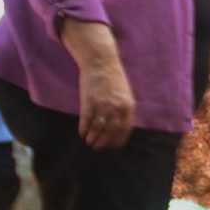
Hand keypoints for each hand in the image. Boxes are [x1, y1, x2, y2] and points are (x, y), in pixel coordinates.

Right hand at [59, 19, 135, 148]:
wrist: (101, 62)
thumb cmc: (113, 78)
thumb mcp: (125, 94)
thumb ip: (123, 109)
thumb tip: (119, 126)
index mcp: (128, 106)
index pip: (124, 129)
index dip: (117, 139)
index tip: (112, 146)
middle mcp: (116, 107)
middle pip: (110, 131)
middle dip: (104, 141)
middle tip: (98, 147)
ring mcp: (102, 105)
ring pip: (98, 127)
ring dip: (93, 137)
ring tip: (89, 142)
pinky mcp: (89, 101)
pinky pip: (86, 119)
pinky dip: (84, 128)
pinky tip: (81, 132)